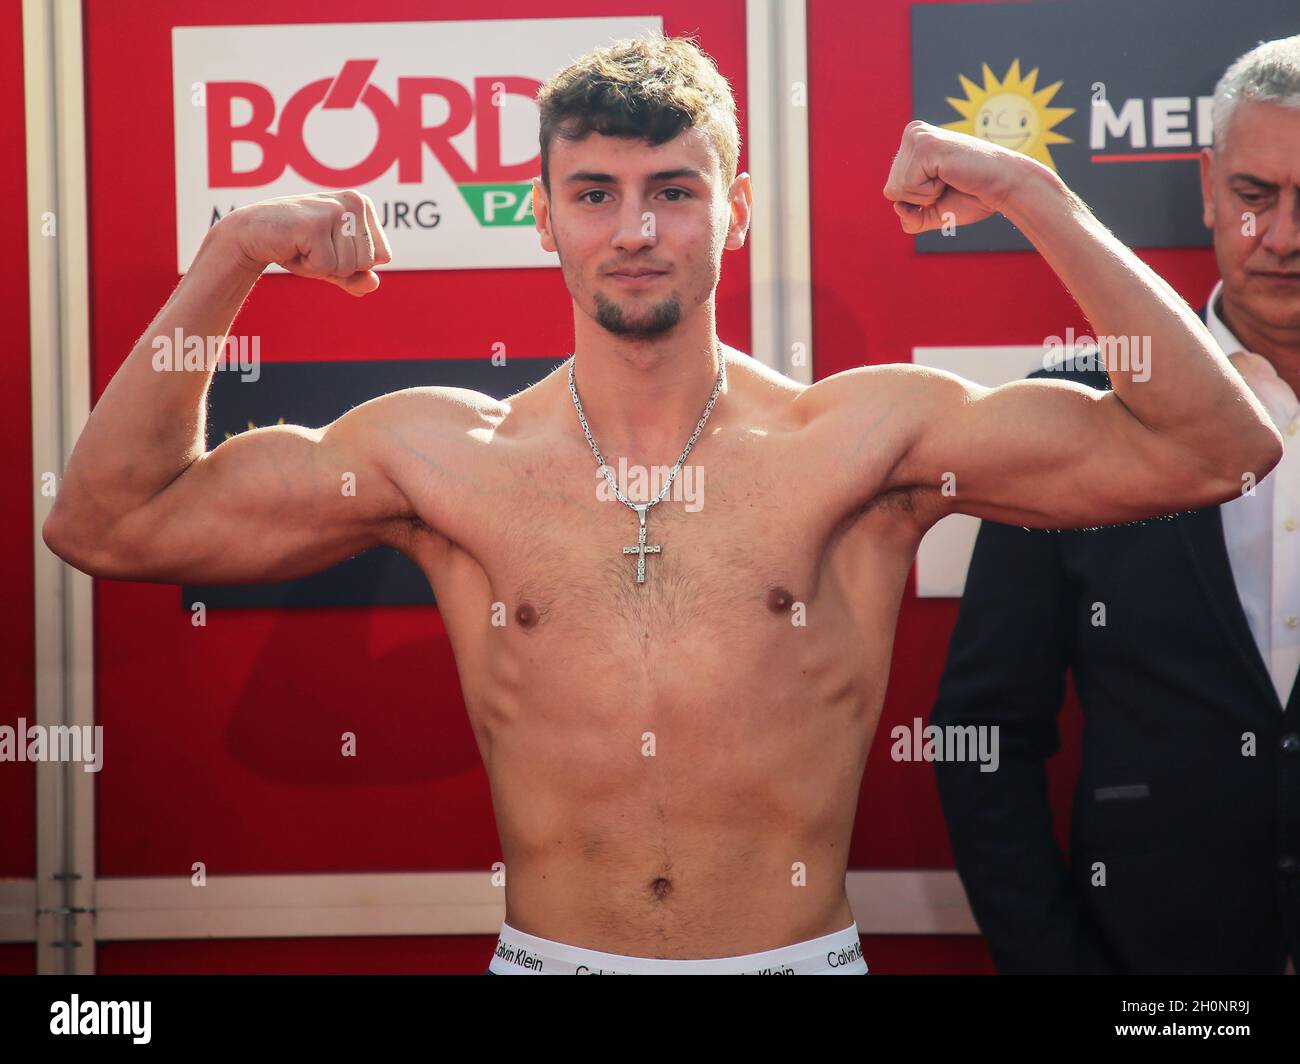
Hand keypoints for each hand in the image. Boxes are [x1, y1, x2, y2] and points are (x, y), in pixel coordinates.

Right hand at [217, 190, 392, 295]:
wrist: (252, 233)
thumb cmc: (297, 246)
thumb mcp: (333, 265)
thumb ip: (357, 277)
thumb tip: (374, 283)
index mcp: (363, 204)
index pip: (383, 256)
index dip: (354, 263)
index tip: (330, 247)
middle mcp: (354, 201)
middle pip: (367, 263)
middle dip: (337, 266)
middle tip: (312, 247)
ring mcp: (335, 210)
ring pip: (347, 267)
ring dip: (321, 266)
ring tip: (303, 245)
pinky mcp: (315, 224)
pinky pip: (326, 267)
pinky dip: (308, 267)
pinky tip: (293, 246)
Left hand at [883, 120, 1036, 234]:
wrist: (1004, 187)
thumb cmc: (973, 196)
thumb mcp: (934, 211)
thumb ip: (910, 217)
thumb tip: (896, 206)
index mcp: (913, 143)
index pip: (892, 190)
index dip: (918, 201)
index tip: (945, 185)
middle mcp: (913, 133)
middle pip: (890, 190)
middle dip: (920, 199)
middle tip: (950, 182)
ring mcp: (917, 136)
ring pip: (896, 190)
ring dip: (926, 195)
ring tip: (950, 177)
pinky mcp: (924, 144)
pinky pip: (907, 187)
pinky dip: (930, 192)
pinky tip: (950, 175)